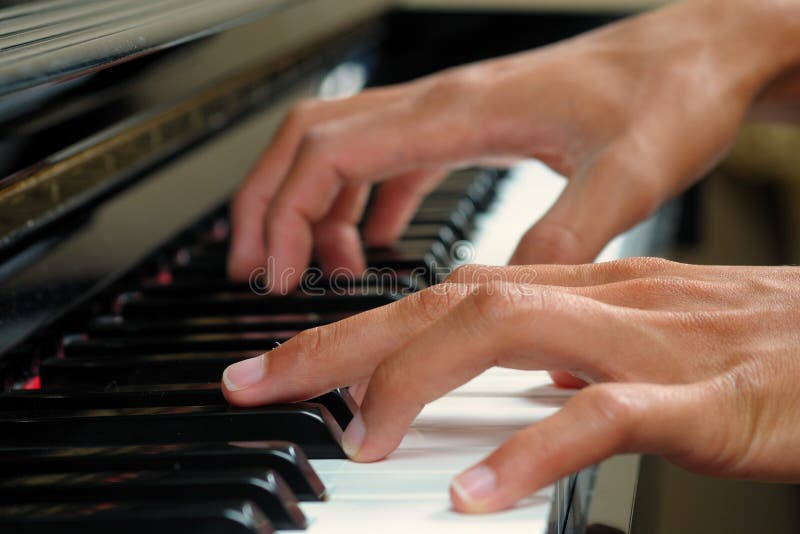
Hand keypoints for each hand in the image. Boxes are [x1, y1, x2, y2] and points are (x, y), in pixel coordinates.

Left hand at [222, 258, 799, 512]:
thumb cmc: (747, 350)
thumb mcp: (635, 346)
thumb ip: (564, 357)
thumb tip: (506, 384)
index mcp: (580, 295)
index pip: (444, 295)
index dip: (357, 327)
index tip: (286, 364)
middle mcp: (597, 304)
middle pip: (447, 302)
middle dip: (345, 343)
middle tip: (263, 383)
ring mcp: (645, 345)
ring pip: (506, 330)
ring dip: (418, 378)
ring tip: (360, 435)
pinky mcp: (700, 398)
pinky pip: (603, 417)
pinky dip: (531, 450)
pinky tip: (476, 490)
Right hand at [228, 0, 799, 286]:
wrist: (699, 54)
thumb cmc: (667, 93)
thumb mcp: (626, 173)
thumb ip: (565, 232)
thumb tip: (502, 293)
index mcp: (456, 112)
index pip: (329, 153)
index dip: (283, 213)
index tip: (270, 273)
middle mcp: (439, 105)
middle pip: (310, 141)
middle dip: (268, 204)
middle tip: (257, 271)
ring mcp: (449, 114)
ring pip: (341, 148)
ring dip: (310, 206)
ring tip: (312, 269)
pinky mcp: (468, 128)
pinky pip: (389, 162)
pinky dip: (361, 204)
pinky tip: (373, 242)